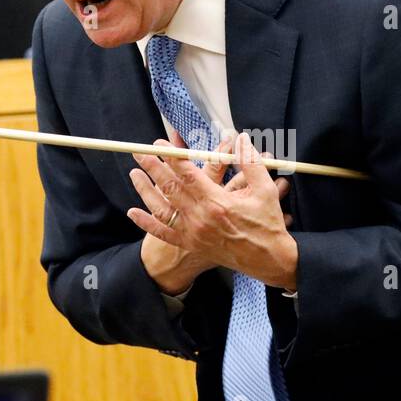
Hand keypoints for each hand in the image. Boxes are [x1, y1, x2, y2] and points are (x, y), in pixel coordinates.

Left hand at [129, 130, 296, 288]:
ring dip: (145, 190)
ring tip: (134, 173)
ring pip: (161, 208)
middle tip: (139, 152)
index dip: (171, 157)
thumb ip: (250, 162)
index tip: (160, 144)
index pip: (188, 174)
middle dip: (153, 167)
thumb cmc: (267, 224)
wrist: (268, 260)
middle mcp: (201, 218)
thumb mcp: (265, 190)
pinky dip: (146, 223)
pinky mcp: (191, 245)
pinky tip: (133, 212)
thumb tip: (241, 139)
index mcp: (217, 202)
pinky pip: (164, 233)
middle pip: (170, 188)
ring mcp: (193, 233)